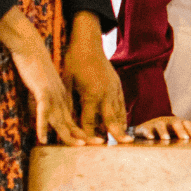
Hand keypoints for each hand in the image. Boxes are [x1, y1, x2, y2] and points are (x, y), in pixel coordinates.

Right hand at [0, 7, 91, 145]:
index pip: (75, 120)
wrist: (31, 49)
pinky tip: (43, 138)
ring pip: (62, 120)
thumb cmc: (37, 68)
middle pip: (73, 122)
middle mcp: (61, 99)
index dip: (84, 132)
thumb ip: (50, 101)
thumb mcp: (47, 87)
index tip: (95, 143)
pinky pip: (43, 112)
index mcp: (63, 100)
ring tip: (79, 146)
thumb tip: (51, 114)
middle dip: (86, 135)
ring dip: (69, 134)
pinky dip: (42, 126)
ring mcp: (53, 96)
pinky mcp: (42, 91)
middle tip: (100, 146)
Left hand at [62, 12, 127, 142]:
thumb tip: (65, 117)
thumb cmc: (74, 61)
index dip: (87, 134)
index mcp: (91, 94)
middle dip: (117, 133)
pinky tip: (122, 123)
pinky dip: (122, 115)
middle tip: (124, 144)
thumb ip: (68, 100)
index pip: (89, 120)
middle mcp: (106, 94)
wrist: (88, 43)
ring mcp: (114, 89)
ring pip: (119, 112)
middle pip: (112, 119)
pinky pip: (121, 104)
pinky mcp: (118, 85)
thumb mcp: (67, 81)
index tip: (88, 146)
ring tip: (125, 139)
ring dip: (121, 126)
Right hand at [129, 115, 190, 142]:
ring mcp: (156, 124)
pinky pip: (146, 129)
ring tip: (167, 138)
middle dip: (181, 130)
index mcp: (178, 122)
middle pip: (175, 122)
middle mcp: (168, 121)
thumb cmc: (168, 129)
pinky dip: (148, 133)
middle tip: (185, 138)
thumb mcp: (179, 128)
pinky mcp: (145, 128)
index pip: (187, 123)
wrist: (147, 126)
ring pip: (160, 125)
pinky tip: (150, 137)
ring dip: (163, 131)